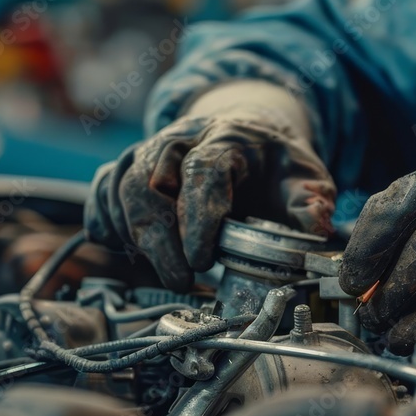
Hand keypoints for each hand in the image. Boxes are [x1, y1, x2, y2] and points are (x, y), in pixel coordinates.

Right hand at [85, 96, 335, 290]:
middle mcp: (179, 139)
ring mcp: (147, 152)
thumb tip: (314, 226)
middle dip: (161, 239)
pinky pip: (100, 197)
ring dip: (137, 239)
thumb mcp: (304, 175)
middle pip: (148, 183)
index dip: (198, 217)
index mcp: (226, 135)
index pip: (203, 170)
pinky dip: (109, 227)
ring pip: (119, 190)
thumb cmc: (273, 163)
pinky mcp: (127, 169)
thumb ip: (311, 201)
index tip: (203, 260)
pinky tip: (135, 251)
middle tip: (183, 279)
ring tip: (170, 271)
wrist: (247, 135)